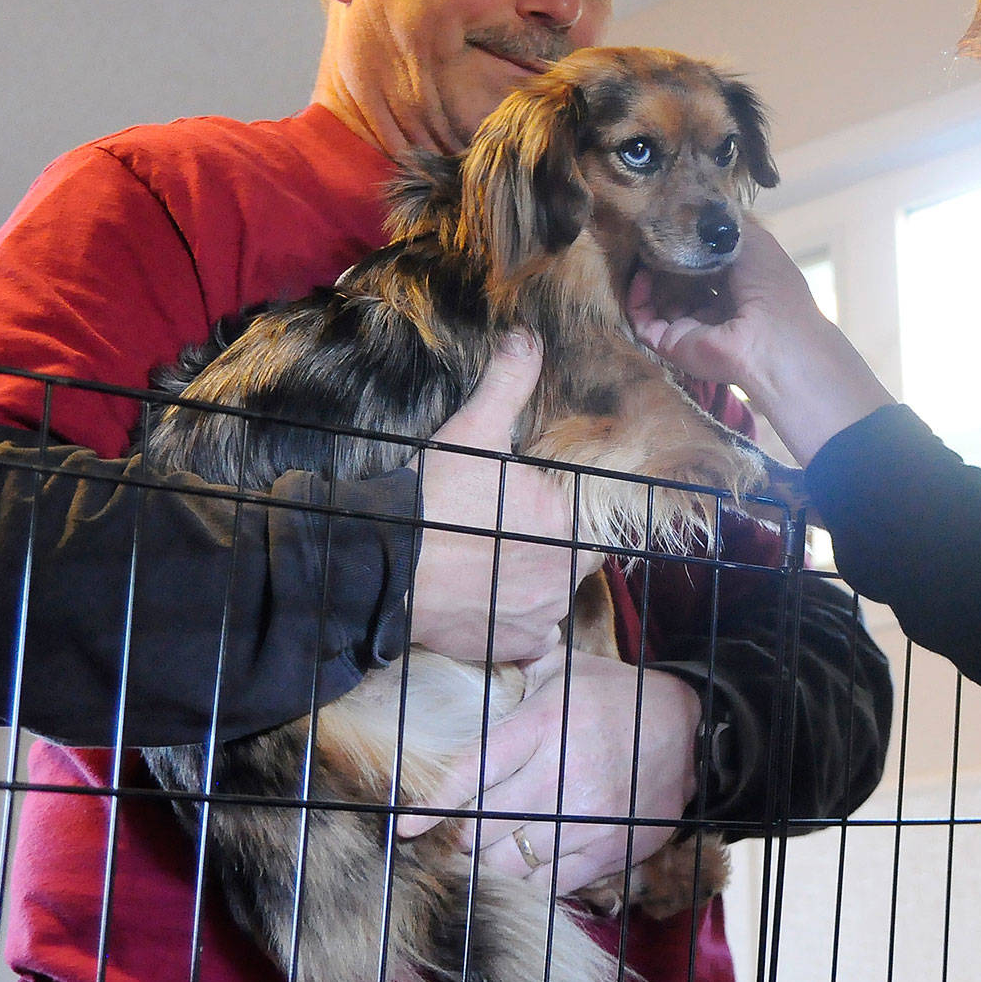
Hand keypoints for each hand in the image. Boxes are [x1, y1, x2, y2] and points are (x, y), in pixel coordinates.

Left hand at [395, 650, 702, 897]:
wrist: (689, 728)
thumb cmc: (617, 696)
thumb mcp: (569, 670)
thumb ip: (519, 675)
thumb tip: (476, 671)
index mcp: (545, 724)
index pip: (474, 772)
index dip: (435, 805)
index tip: (408, 827)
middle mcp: (563, 772)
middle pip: (486, 826)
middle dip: (461, 839)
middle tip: (454, 839)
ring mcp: (589, 814)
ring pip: (515, 861)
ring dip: (490, 865)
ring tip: (483, 859)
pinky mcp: (612, 845)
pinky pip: (554, 880)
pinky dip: (531, 880)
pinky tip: (524, 870)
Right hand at [408, 331, 596, 662]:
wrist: (387, 565)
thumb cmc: (436, 497)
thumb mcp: (473, 431)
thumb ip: (508, 383)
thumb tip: (525, 337)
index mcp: (569, 519)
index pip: (593, 521)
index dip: (568, 515)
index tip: (537, 510)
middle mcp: (567, 571)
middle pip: (576, 559)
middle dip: (551, 548)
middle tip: (510, 534)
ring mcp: (544, 612)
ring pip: (553, 596)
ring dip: (534, 584)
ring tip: (495, 566)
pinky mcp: (517, 644)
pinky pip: (534, 638)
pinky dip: (518, 625)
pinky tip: (492, 603)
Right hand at [628, 221, 893, 463]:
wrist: (772, 336)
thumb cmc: (769, 285)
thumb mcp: (753, 240)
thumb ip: (724, 226)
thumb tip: (694, 214)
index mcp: (740, 285)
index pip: (706, 264)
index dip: (689, 245)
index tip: (670, 225)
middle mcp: (716, 307)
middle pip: (680, 282)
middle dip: (664, 260)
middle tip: (649, 237)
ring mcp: (692, 327)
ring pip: (659, 301)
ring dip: (648, 278)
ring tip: (643, 254)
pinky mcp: (672, 344)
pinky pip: (644, 322)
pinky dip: (637, 300)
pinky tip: (640, 278)